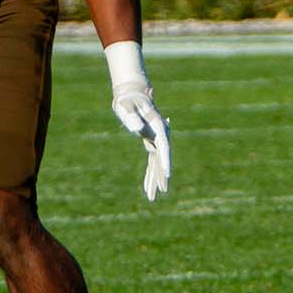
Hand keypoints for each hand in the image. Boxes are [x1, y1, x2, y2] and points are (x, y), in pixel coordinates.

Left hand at [111, 80, 171, 201]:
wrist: (131, 95)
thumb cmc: (127, 100)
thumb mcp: (125, 106)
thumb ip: (131, 116)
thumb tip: (136, 129)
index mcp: (157, 126)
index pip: (163, 146)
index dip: (165, 161)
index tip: (167, 174)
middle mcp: (160, 134)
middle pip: (162, 158)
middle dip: (161, 176)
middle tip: (161, 191)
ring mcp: (157, 139)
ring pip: (157, 163)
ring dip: (155, 179)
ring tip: (152, 197)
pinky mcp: (151, 142)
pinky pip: (152, 162)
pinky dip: (150, 174)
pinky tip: (148, 187)